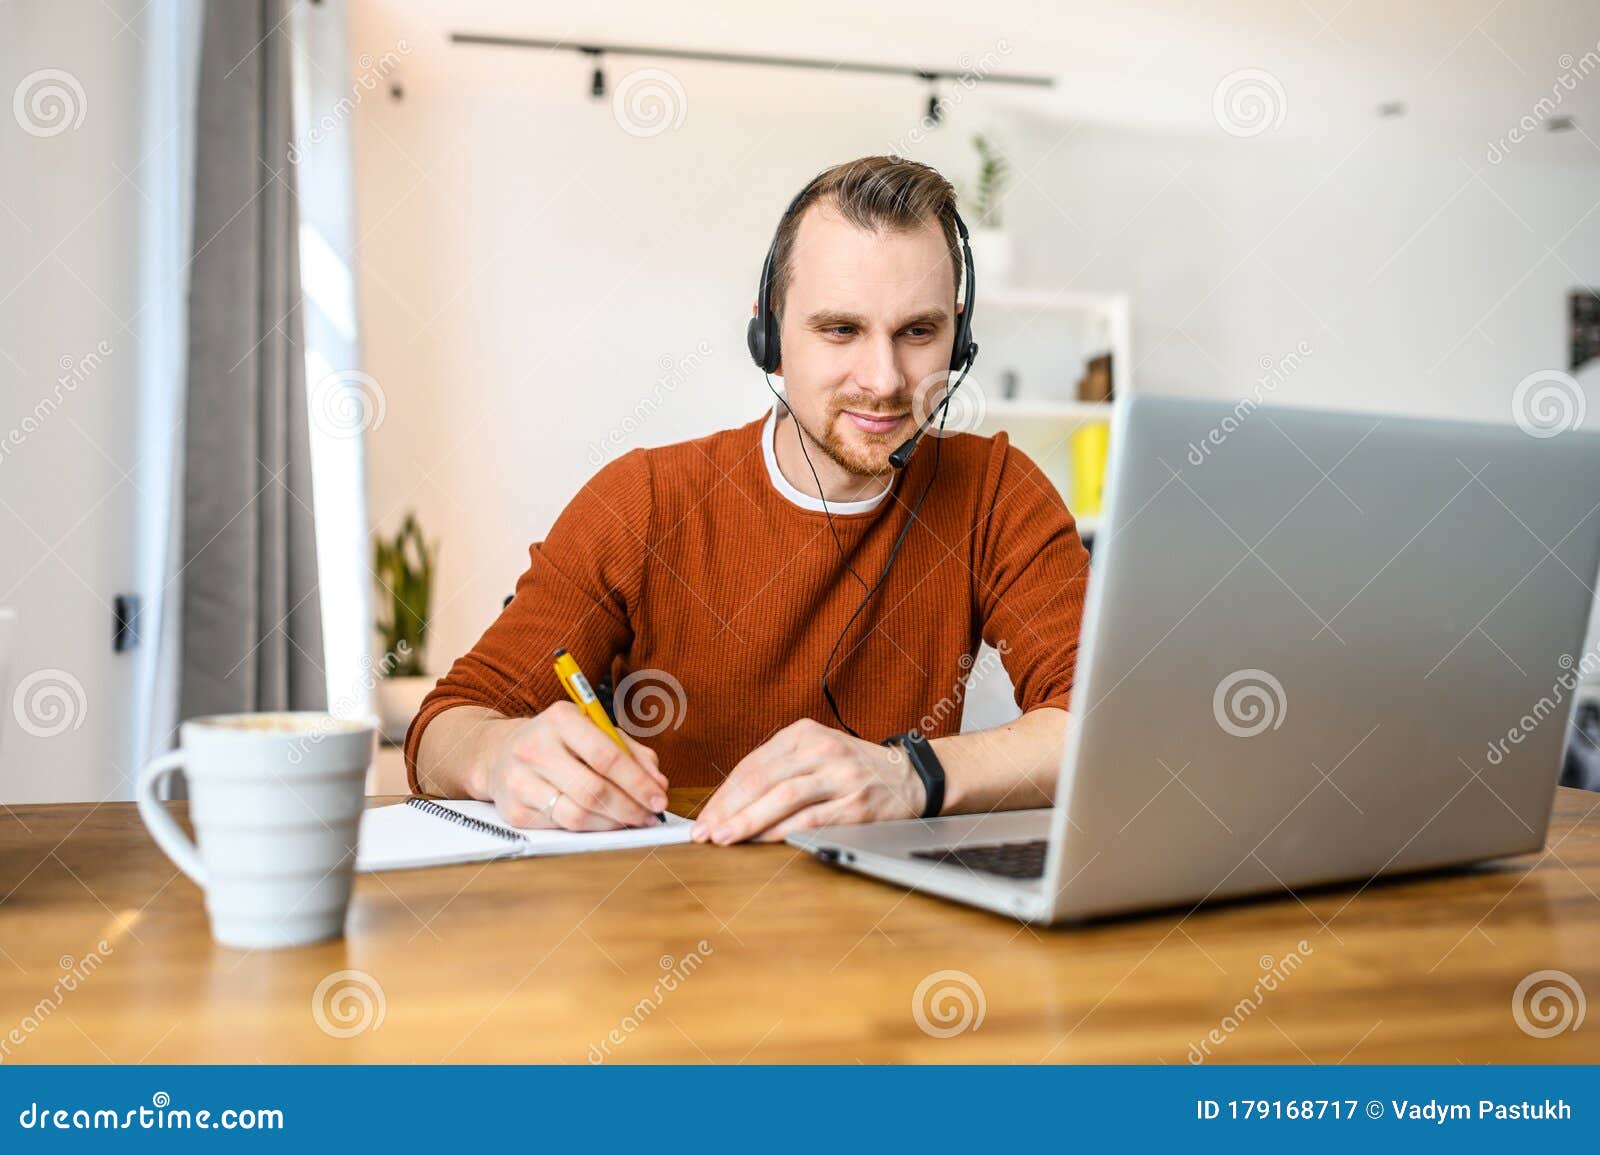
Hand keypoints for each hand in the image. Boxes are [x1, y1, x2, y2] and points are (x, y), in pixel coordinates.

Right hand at [483, 701, 668, 830]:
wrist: (500, 754)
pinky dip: (590, 828)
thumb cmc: (559, 742)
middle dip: (629, 807)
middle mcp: (535, 748)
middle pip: (593, 790)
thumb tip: (658, 783)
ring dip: (612, 822)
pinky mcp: (514, 811)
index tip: (659, 797)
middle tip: (650, 815)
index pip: (606, 756)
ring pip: (577, 815)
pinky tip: (603, 822)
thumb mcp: (594, 731)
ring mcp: (520, 781)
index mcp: (561, 719)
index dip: (637, 781)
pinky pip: (561, 827)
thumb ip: (630, 752)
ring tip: (631, 820)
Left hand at [691, 719, 924, 843]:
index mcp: (803, 733)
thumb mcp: (816, 753)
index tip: (703, 818)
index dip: (723, 794)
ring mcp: (840, 775)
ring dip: (748, 820)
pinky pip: (810, 818)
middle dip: (727, 809)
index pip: (752, 765)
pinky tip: (762, 841)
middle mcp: (821, 748)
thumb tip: (730, 804)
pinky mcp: (856, 804)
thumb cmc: (854, 770)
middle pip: (762, 779)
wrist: (910, 777)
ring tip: (724, 838)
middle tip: (704, 832)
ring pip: (783, 797)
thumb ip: (779, 770)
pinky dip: (782, 831)